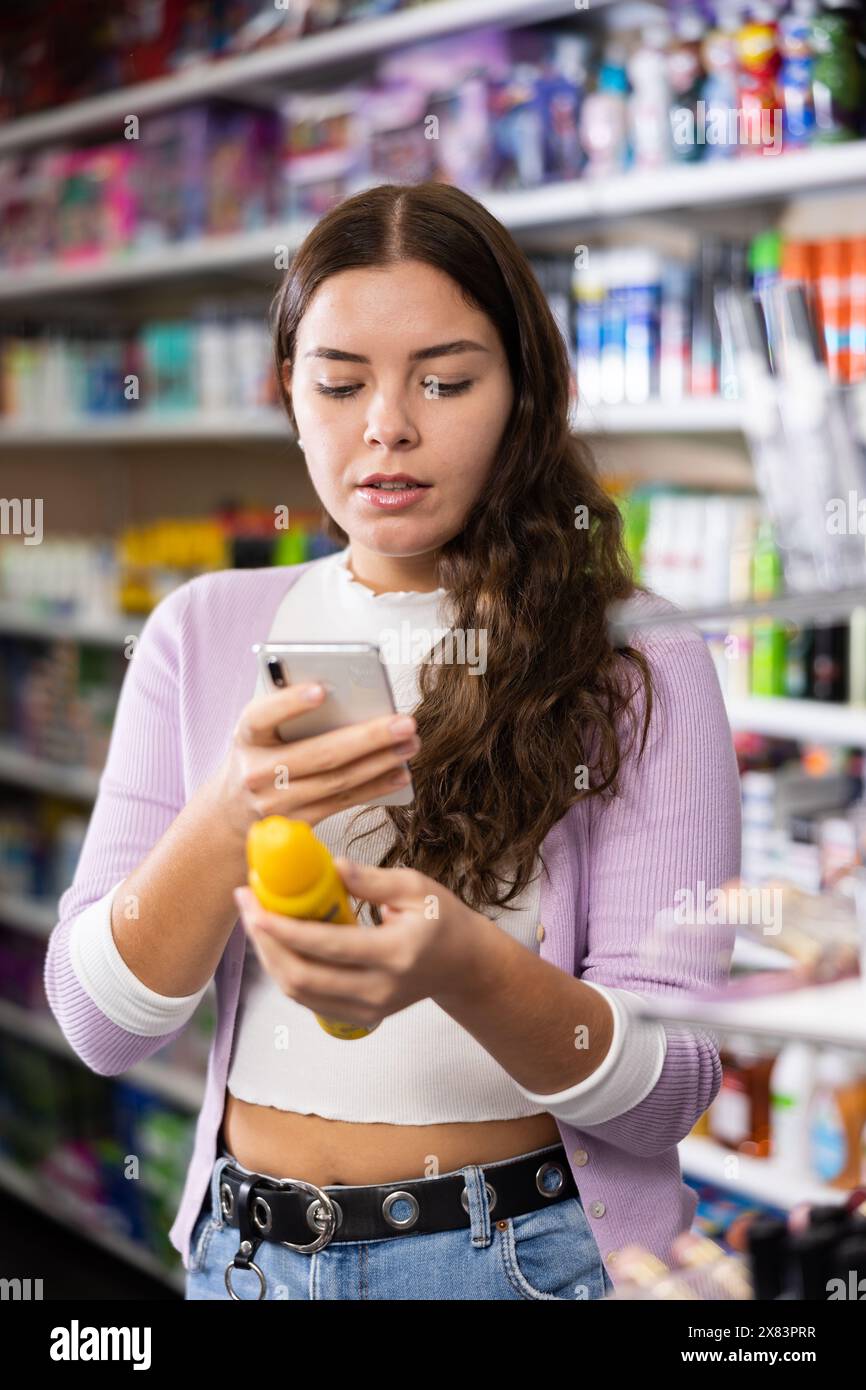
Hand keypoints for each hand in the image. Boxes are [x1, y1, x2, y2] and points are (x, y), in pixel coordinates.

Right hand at [210, 681, 420, 842]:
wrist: (233, 811)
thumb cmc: (258, 754)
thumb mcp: (261, 729)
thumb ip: (288, 711)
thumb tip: (345, 695)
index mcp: (246, 736)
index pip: (262, 716)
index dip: (290, 704)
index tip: (321, 690)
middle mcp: (257, 772)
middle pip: (320, 754)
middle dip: (369, 737)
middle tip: (405, 722)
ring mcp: (277, 804)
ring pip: (337, 781)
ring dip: (381, 762)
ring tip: (410, 744)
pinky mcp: (297, 824)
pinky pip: (342, 802)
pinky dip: (374, 787)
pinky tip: (398, 773)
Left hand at [232, 860, 485, 1028]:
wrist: (462, 965)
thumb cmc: (441, 919)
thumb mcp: (415, 887)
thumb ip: (370, 879)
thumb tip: (328, 865)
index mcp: (396, 954)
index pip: (327, 945)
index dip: (283, 927)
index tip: (256, 904)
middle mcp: (380, 989)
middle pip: (302, 977)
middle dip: (264, 942)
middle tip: (247, 907)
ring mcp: (369, 1008)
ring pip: (299, 993)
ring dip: (269, 957)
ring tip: (256, 921)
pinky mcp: (359, 1016)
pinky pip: (308, 1000)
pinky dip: (285, 972)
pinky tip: (276, 943)